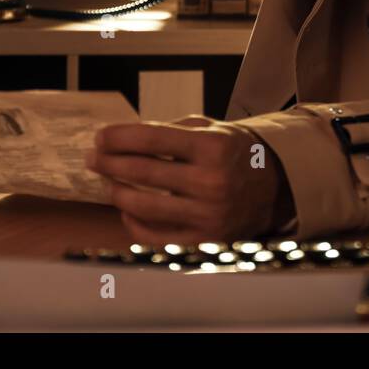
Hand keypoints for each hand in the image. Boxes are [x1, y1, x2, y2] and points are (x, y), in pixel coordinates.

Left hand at [85, 115, 292, 243]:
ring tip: (109, 183)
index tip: (99, 137)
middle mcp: (211, 181)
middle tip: (93, 159)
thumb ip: (170, 132)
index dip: (119, 138)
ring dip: (117, 192)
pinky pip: (155, 235)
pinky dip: (134, 221)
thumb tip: (122, 139)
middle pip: (142, 172)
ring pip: (144, 206)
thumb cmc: (234, 154)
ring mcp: (207, 214)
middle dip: (109, 163)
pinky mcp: (204, 239)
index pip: (151, 140)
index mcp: (213, 147)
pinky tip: (127, 208)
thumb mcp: (211, 129)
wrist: (275, 188)